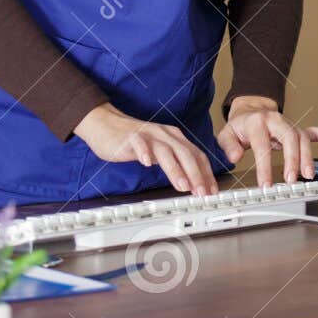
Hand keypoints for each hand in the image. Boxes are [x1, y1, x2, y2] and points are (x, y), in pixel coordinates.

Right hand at [73, 103, 217, 194]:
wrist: (106, 124)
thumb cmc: (135, 141)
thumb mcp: (159, 152)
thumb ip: (174, 164)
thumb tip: (191, 183)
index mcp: (175, 139)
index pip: (197, 155)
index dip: (206, 174)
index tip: (211, 191)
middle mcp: (165, 135)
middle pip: (186, 153)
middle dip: (196, 175)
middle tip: (201, 193)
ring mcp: (149, 135)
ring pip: (166, 151)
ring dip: (176, 169)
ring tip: (182, 185)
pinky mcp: (131, 137)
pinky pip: (139, 143)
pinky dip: (144, 152)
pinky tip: (146, 163)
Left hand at [215, 95, 317, 186]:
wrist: (251, 111)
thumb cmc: (240, 127)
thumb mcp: (226, 134)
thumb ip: (228, 146)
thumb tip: (236, 156)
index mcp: (257, 122)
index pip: (262, 145)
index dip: (264, 166)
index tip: (265, 184)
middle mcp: (276, 121)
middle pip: (289, 138)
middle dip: (292, 159)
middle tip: (291, 179)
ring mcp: (289, 124)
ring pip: (303, 138)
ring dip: (307, 157)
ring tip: (307, 175)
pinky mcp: (298, 129)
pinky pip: (316, 132)